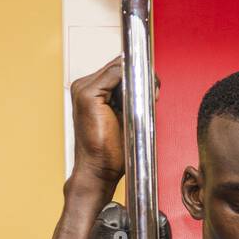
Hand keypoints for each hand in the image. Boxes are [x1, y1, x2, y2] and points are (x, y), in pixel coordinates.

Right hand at [70, 55, 160, 185]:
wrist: (98, 172)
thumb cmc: (111, 153)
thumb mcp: (124, 119)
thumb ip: (130, 99)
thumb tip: (149, 85)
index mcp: (90, 91)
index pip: (117, 69)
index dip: (139, 75)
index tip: (154, 89)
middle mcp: (83, 86)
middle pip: (119, 66)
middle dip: (141, 77)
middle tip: (156, 93)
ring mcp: (82, 89)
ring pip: (119, 67)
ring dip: (140, 79)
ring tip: (152, 96)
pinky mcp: (87, 95)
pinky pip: (115, 73)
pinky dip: (133, 80)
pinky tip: (143, 94)